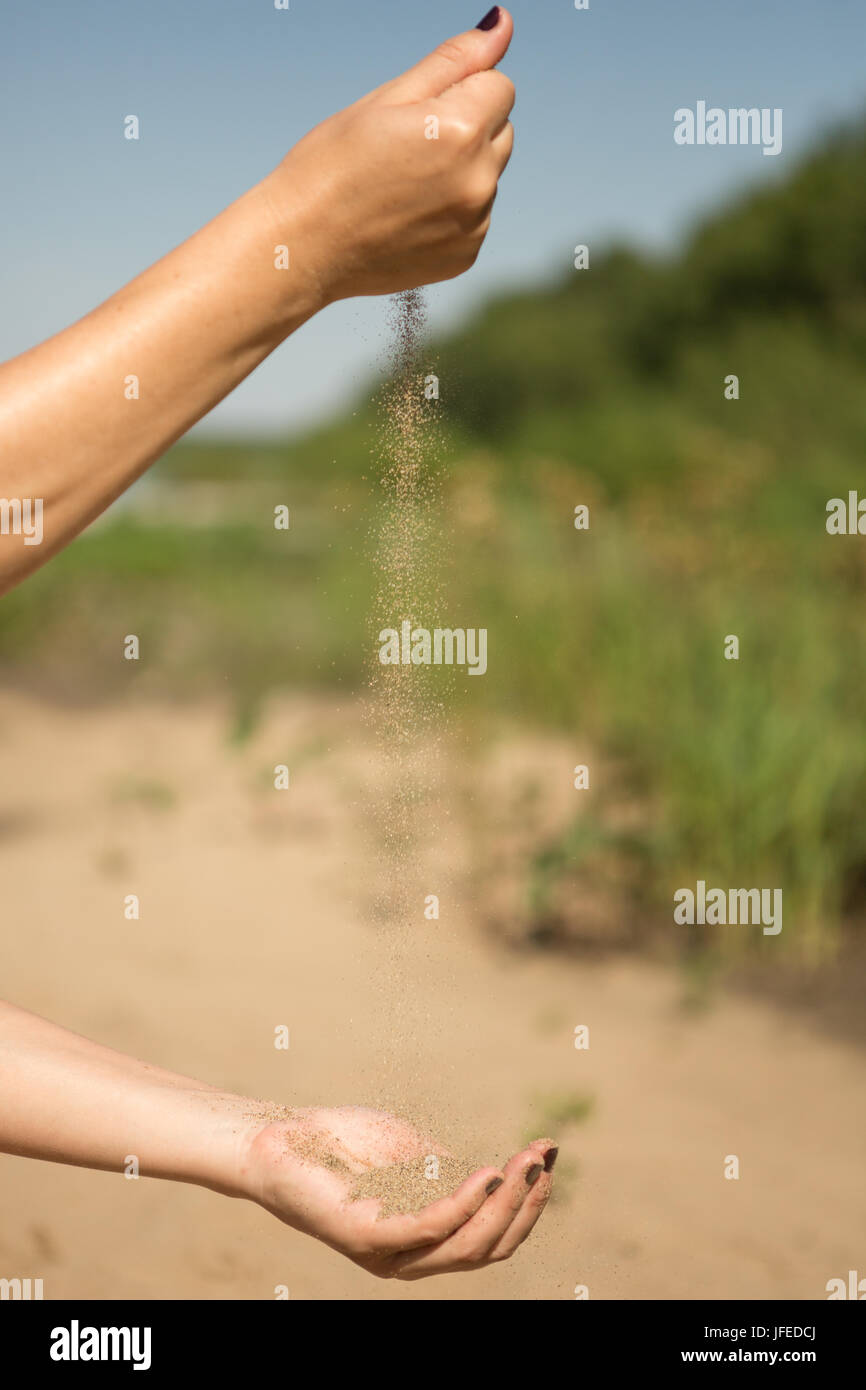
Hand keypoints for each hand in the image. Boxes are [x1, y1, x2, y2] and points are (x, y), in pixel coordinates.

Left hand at [241, 1105, 554, 1278]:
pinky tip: (486, 1175)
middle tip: (543, 1159)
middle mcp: (411, 1256)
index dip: (527, 1202)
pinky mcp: (365, 1237)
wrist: (279, 1138)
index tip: (548, 1154)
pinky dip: (461, 1206)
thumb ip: (452, 1170)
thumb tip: (505, 1174)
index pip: (493, 1236)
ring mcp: (388, 1251)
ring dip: (504, 1205)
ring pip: (466, 1245)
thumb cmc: (343, 1142)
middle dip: (525, 1205)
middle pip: (488, 1248)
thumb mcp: (413, 1153)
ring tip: (523, 1165)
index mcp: (426, 1239)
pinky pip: (425, 1230)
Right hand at [267, 9, 515, 303]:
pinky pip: (474, 219)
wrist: (303, 247)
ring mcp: (474, 225)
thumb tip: (503, 22)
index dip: (461, 90)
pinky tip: (406, 218)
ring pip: (488, 177)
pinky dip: (451, 214)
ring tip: (402, 188)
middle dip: (467, 129)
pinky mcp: (465, 256)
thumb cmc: (332, 165)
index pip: (500, 86)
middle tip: (407, 149)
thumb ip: (453, 61)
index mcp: (460, 130)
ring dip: (460, 173)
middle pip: (501, 132)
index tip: (419, 113)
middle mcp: (478, 181)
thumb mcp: (387, 99)